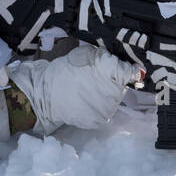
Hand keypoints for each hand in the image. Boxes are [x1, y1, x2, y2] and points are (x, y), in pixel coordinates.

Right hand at [7, 44, 141, 133]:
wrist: (45, 95)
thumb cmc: (63, 72)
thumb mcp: (84, 55)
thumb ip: (103, 57)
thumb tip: (117, 61)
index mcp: (110, 73)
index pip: (130, 72)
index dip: (128, 70)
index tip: (127, 70)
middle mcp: (113, 92)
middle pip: (122, 86)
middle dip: (113, 82)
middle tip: (96, 79)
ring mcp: (108, 108)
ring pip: (114, 99)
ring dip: (106, 94)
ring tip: (88, 91)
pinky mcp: (101, 119)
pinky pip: (105, 111)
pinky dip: (99, 106)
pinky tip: (86, 101)